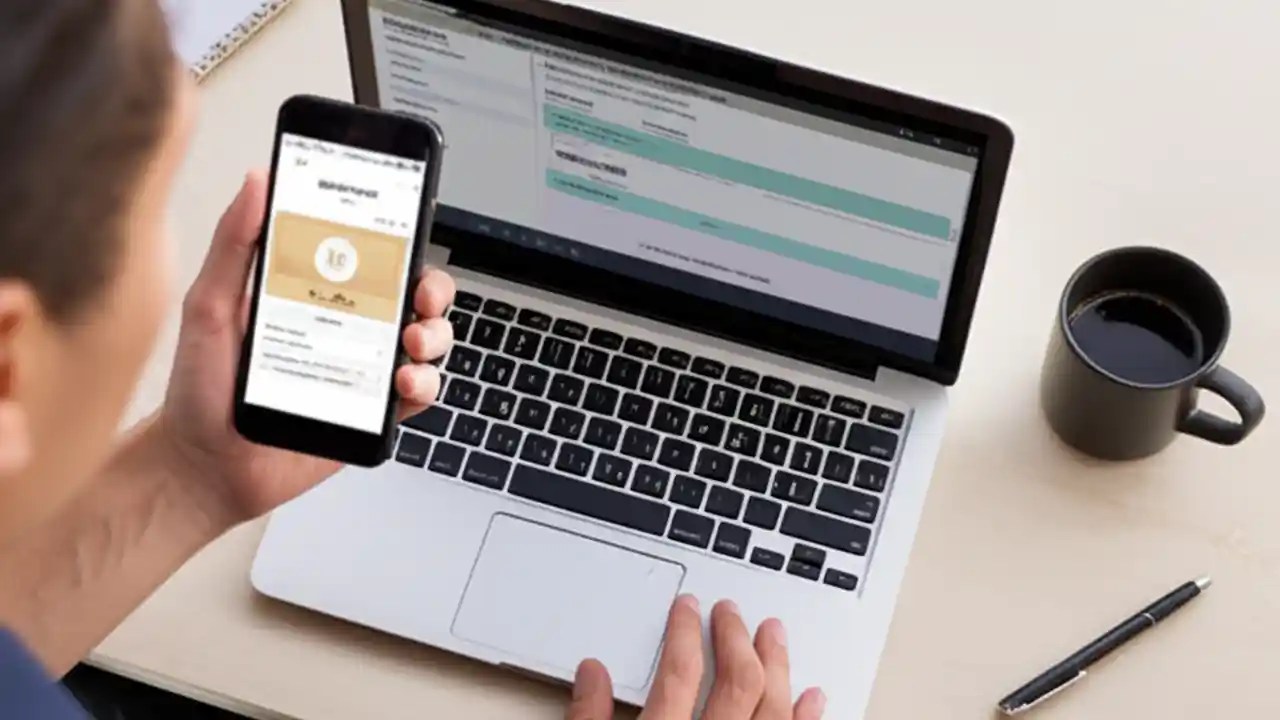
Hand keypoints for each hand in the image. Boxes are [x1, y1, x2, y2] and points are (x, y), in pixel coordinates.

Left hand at [156, 171, 455, 524]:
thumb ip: (233, 243)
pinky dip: (424, 384)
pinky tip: (402, 382)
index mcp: (314, 293)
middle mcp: (347, 328)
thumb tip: (257, 181)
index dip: (399, 239)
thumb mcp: (208, 305)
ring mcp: (363, 372)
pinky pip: (418, 394)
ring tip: (411, 343)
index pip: (371, 254)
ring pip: (427, 341)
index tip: (407, 228)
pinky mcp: (372, 415)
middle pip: (414, 295)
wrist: (201, 467)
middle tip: (420, 294)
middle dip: (433, 287)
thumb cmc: (199, 389)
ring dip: (435, 335)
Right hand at [567, 596, 824, 719]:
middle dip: (736, 639)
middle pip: (738, 682)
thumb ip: (588, 719)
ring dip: (778, 667)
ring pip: (774, 708)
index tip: (688, 606)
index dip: (684, 633)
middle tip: (732, 612)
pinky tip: (812, 696)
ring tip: (774, 635)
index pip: (680, 673)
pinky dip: (807, 717)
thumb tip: (591, 672)